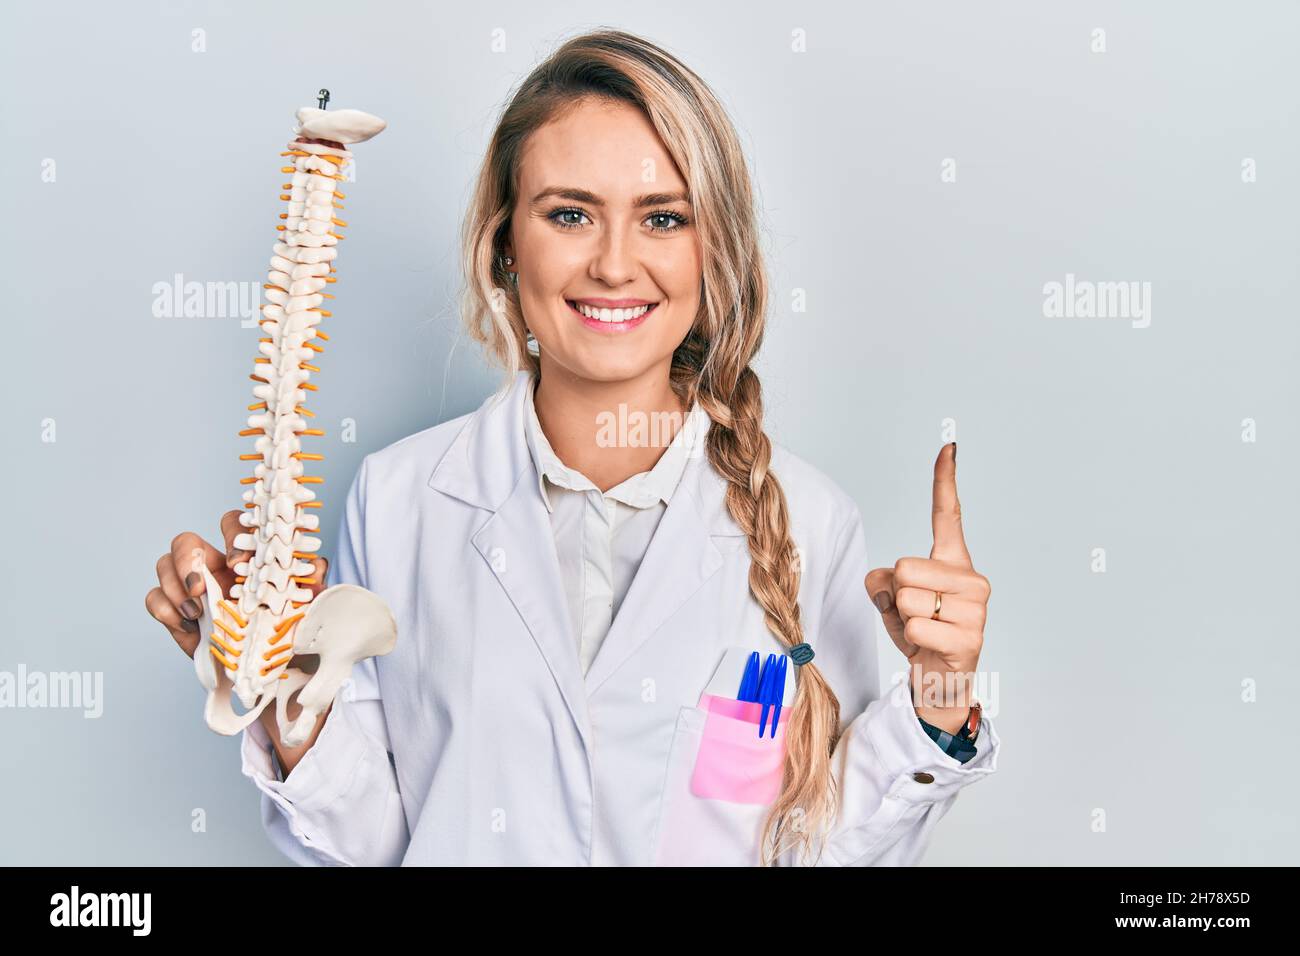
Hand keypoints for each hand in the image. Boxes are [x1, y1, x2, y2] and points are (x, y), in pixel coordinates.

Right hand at [145, 509, 328, 659]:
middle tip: (200, 588)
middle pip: (185, 541)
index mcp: (245, 557)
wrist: (268, 671)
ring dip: (175, 588)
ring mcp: (189, 588)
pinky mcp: (175, 613)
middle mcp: (214, 567)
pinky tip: (189, 627)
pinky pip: (154, 599)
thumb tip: (316, 566)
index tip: (240, 563)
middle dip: (187, 560)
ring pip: (164, 566)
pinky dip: (166, 610)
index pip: (231, 524)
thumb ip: (311, 583)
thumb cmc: (286, 630)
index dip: (231, 534)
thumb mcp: (304, 605)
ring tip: (196, 613)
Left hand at [864, 443, 989, 733]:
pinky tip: (928, 648)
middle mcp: (972, 579)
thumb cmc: (919, 632)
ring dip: (902, 619)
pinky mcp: (970, 637)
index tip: (948, 446)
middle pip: (904, 567)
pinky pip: (915, 627)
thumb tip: (888, 581)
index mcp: (954, 562)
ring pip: (907, 599)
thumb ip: (881, 580)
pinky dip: (910, 640)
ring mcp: (976, 609)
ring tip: (921, 633)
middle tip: (914, 615)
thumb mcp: (890, 599)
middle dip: (895, 595)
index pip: (948, 515)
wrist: (940, 678)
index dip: (945, 481)